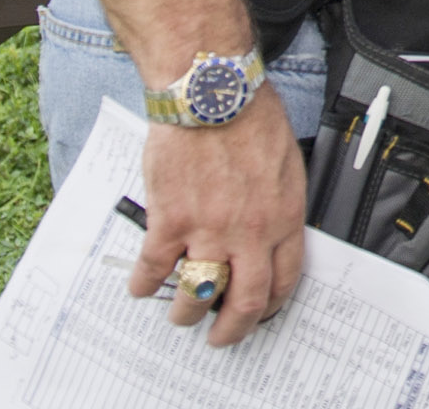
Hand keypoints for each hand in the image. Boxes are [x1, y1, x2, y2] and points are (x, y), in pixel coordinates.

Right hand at [133, 92, 308, 345]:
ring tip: (180, 317)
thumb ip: (280, 203)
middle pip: (245, 301)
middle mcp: (249, 232)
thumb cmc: (250, 116)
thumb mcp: (287, 163)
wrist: (212, 92)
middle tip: (221, 337)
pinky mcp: (171, 220)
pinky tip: (142, 287)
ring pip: (198, 294)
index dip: (271, 305)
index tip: (260, 312)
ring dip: (186, 314)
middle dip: (232, 329)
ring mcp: (209, 229)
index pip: (284, 279)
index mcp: (283, 217)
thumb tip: (273, 231)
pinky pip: (155, 268)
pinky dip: (145, 284)